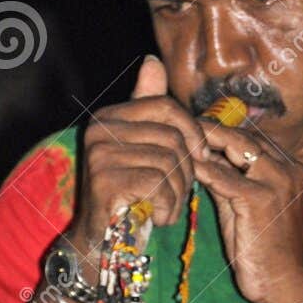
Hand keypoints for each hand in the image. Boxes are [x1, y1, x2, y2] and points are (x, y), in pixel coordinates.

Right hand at [69, 56, 207, 254]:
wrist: (102, 242)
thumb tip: (152, 60)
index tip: (202, 158)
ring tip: (166, 207)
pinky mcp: (105, 181)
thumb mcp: (142, 148)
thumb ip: (148, 107)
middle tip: (179, 193)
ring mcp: (99, 154)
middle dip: (187, 170)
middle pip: (172, 137)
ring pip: (169, 163)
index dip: (193, 132)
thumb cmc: (129, 195)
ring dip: (179, 193)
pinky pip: (159, 185)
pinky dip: (168, 207)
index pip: (166, 106)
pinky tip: (158, 217)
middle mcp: (99, 129)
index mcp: (109, 115)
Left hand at [192, 122, 302, 302]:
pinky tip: (184, 167)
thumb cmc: (268, 254)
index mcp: (291, 169)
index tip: (196, 129)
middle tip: (181, 126)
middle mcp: (288, 170)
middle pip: (244, 136)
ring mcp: (277, 182)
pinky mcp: (260, 200)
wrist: (289, 286)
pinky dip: (201, 169)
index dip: (223, 132)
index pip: (253, 139)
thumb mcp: (249, 210)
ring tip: (178, 138)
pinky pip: (223, 176)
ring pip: (235, 147)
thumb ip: (233, 184)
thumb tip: (204, 163)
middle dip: (211, 129)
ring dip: (204, 141)